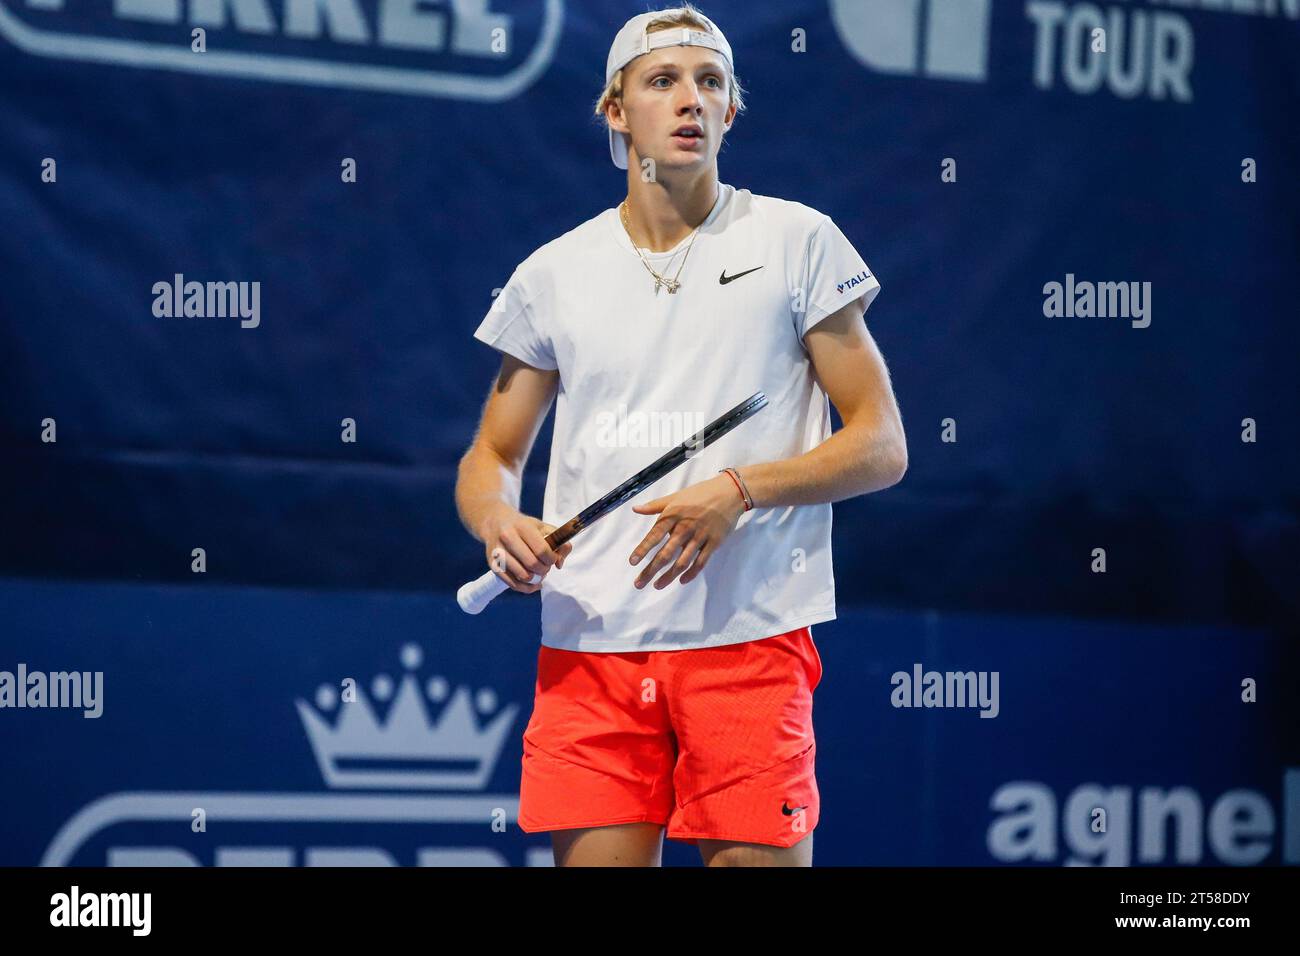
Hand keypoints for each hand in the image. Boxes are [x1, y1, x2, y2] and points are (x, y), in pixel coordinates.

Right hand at [482, 507, 571, 593]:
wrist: (496, 523)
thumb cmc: (524, 527)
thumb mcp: (543, 528)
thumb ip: (560, 543)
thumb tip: (559, 563)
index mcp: (522, 527)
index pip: (541, 550)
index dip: (551, 558)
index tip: (553, 558)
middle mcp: (507, 538)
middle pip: (532, 564)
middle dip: (544, 569)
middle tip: (545, 566)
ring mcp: (498, 553)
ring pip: (523, 576)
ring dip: (536, 579)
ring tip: (538, 573)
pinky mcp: (493, 565)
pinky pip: (513, 584)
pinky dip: (527, 588)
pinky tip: (534, 583)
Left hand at [628, 474, 746, 589]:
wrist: (729, 493)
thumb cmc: (700, 494)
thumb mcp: (676, 496)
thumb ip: (655, 505)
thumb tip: (635, 509)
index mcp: (673, 515)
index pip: (655, 534)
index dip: (643, 549)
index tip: (632, 562)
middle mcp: (685, 527)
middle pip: (666, 553)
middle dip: (651, 570)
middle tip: (639, 583)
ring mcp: (700, 536)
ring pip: (682, 561)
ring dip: (669, 576)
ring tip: (657, 585)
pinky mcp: (714, 542)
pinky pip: (701, 562)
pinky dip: (691, 573)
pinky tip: (682, 581)